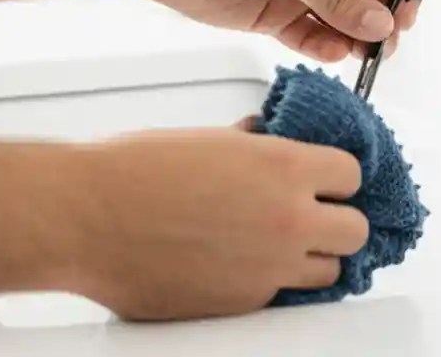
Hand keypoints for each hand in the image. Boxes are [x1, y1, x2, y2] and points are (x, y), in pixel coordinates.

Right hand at [64, 124, 367, 320]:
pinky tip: (248, 263)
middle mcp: (287, 220)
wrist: (85, 217)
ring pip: (331, 271)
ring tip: (284, 244)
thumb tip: (268, 140)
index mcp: (283, 168)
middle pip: (356, 230)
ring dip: (314, 256)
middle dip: (339, 220)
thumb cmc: (133, 172)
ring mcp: (268, 267)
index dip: (338, 177)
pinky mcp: (243, 303)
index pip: (352, 175)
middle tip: (316, 214)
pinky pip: (282, 293)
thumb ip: (255, 144)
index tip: (327, 179)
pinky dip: (273, 280)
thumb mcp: (210, 137)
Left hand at [148, 0, 416, 61]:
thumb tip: (381, 22)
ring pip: (342, 20)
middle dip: (378, 20)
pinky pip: (312, 36)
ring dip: (352, 38)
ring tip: (358, 54)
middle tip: (384, 45)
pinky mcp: (277, 14)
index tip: (405, 16)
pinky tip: (330, 53)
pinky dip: (323, 47)